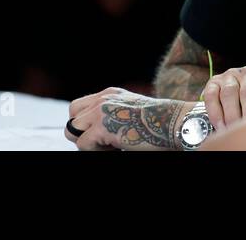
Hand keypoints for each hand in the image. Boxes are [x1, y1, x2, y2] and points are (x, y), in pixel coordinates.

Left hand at [65, 87, 190, 149]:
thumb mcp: (130, 110)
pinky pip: (83, 144)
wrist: (173, 122)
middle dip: (80, 134)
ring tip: (108, 147)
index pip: (78, 107)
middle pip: (72, 119)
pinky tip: (115, 149)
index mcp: (110, 94)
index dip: (83, 124)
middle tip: (100, 143)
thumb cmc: (158, 122)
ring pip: (73, 132)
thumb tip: (90, 133)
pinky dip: (96, 151)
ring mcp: (102, 112)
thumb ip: (111, 113)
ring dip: (87, 144)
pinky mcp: (103, 127)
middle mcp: (103, 99)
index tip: (98, 135)